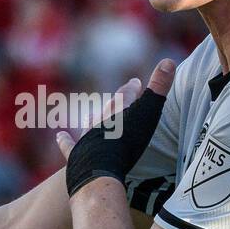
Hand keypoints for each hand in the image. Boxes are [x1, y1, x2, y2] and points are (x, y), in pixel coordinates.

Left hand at [55, 59, 175, 160]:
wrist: (100, 168)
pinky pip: (69, 145)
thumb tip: (170, 60)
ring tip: (90, 116)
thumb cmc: (128, 141)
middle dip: (114, 104)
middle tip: (117, 99)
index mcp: (118, 110)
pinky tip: (60, 135)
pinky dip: (65, 140)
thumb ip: (159, 88)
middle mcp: (101, 121)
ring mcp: (87, 138)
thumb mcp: (149, 112)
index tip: (135, 82)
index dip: (132, 88)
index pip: (126, 94)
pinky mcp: (77, 156)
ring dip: (92, 120)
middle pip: (108, 109)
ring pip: (90, 125)